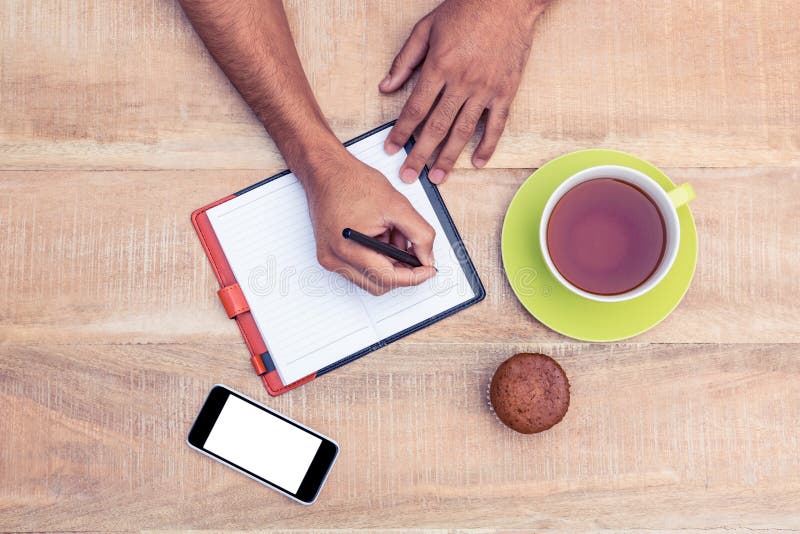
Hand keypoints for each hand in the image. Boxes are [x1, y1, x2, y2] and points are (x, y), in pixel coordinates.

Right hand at [298, 148, 436, 294]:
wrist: (327, 172)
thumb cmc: (353, 182)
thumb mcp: (397, 205)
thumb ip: (420, 234)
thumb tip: (427, 257)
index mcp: (348, 248)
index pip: (387, 278)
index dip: (413, 277)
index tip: (428, 270)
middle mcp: (334, 259)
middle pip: (379, 284)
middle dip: (401, 269)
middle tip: (415, 250)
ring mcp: (330, 258)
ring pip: (371, 278)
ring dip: (389, 264)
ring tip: (393, 236)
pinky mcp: (329, 255)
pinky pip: (360, 269)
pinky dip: (376, 258)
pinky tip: (380, 237)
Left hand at [380, 0, 546, 183]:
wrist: (507, 0)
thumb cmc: (465, 10)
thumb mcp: (426, 28)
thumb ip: (404, 61)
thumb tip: (385, 87)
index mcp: (439, 67)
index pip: (415, 109)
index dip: (401, 132)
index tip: (391, 149)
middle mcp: (461, 82)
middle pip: (436, 127)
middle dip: (419, 155)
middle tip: (409, 176)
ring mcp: (486, 89)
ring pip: (463, 131)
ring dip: (448, 158)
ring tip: (437, 177)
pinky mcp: (506, 91)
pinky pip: (496, 125)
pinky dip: (487, 146)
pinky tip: (477, 162)